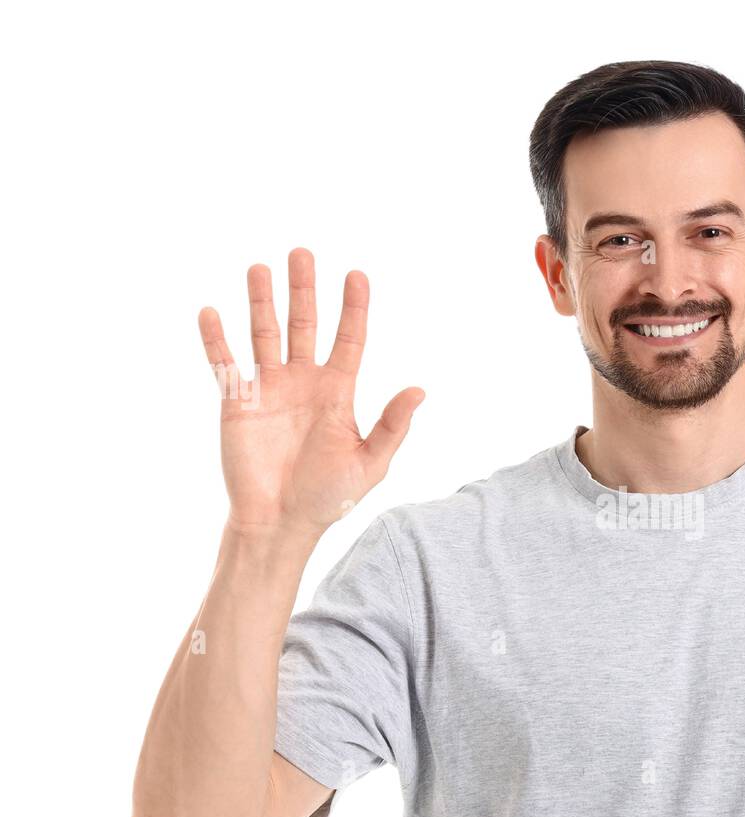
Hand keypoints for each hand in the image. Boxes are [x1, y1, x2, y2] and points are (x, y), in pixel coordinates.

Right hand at [198, 247, 423, 539]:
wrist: (282, 522)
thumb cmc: (330, 497)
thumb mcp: (371, 463)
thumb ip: (393, 426)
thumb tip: (419, 390)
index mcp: (338, 392)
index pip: (349, 339)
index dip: (353, 308)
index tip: (357, 275)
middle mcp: (303, 382)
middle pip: (305, 324)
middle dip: (304, 290)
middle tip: (301, 253)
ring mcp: (269, 389)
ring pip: (265, 333)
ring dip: (262, 301)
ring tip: (260, 268)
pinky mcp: (237, 403)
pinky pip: (224, 363)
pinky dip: (216, 339)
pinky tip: (211, 311)